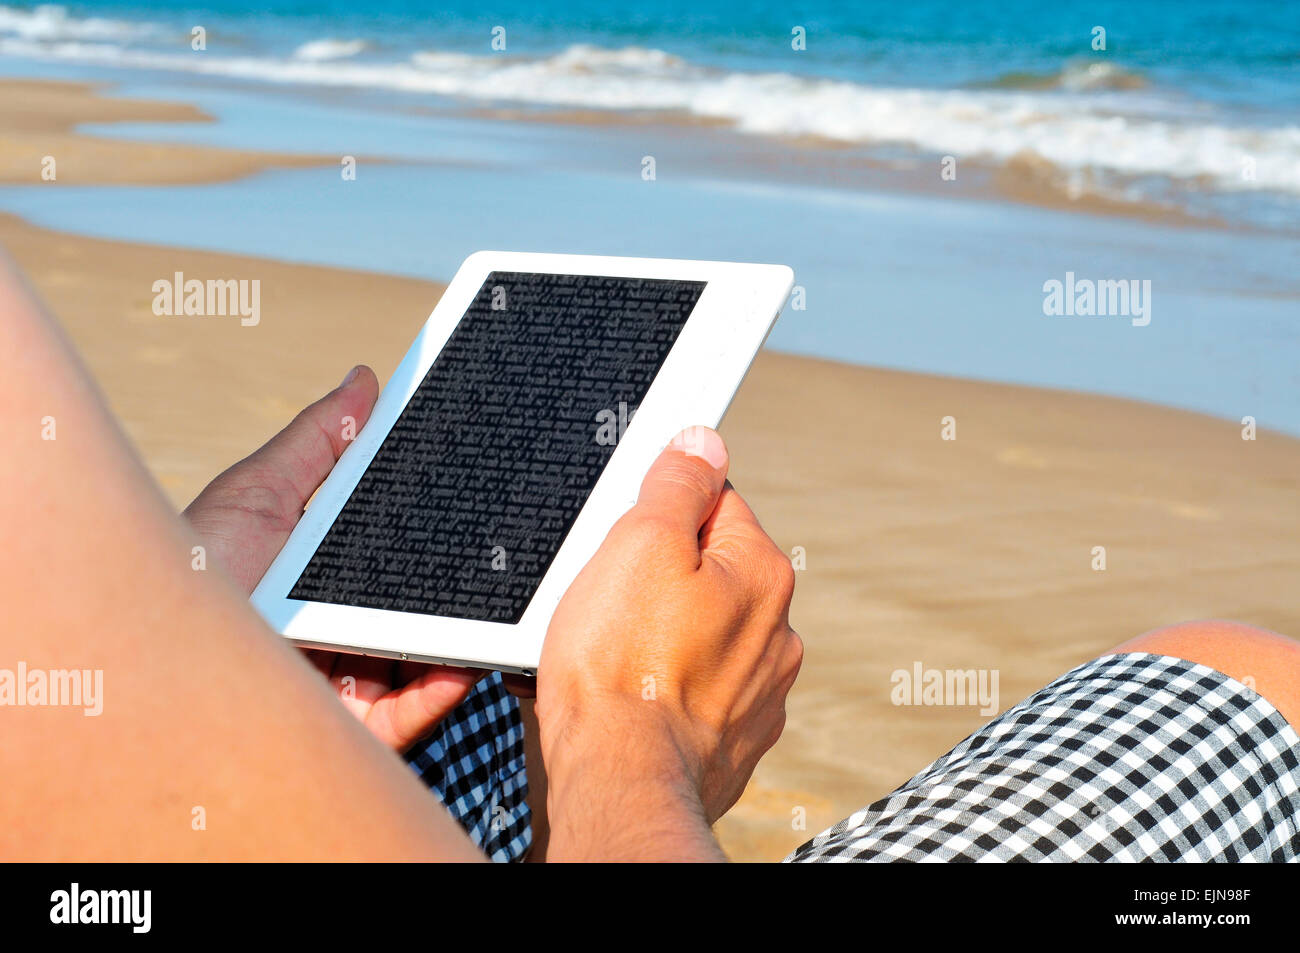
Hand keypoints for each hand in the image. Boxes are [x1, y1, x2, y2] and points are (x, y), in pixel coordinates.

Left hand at [182, 366, 480, 752]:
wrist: (146, 649)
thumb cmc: (195, 569)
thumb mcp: (258, 493)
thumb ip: (318, 440)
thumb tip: (365, 379)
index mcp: (337, 570)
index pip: (407, 546)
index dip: (444, 522)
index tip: (481, 488)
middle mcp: (353, 624)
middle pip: (427, 601)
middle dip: (468, 577)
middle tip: (508, 545)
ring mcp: (359, 674)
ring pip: (433, 654)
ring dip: (468, 630)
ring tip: (502, 599)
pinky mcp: (355, 724)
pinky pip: (416, 709)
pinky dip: (445, 684)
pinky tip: (462, 655)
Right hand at [537, 426, 801, 858]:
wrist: (620, 781)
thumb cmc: (621, 667)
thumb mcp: (641, 543)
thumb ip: (678, 484)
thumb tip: (703, 442)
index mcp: (762, 576)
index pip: (714, 504)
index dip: (657, 516)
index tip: (621, 544)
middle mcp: (775, 634)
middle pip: (701, 572)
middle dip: (650, 580)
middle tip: (604, 605)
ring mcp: (757, 693)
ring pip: (691, 634)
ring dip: (651, 635)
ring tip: (605, 656)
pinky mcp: (731, 739)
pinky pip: (688, 690)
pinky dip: (657, 687)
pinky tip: (621, 697)